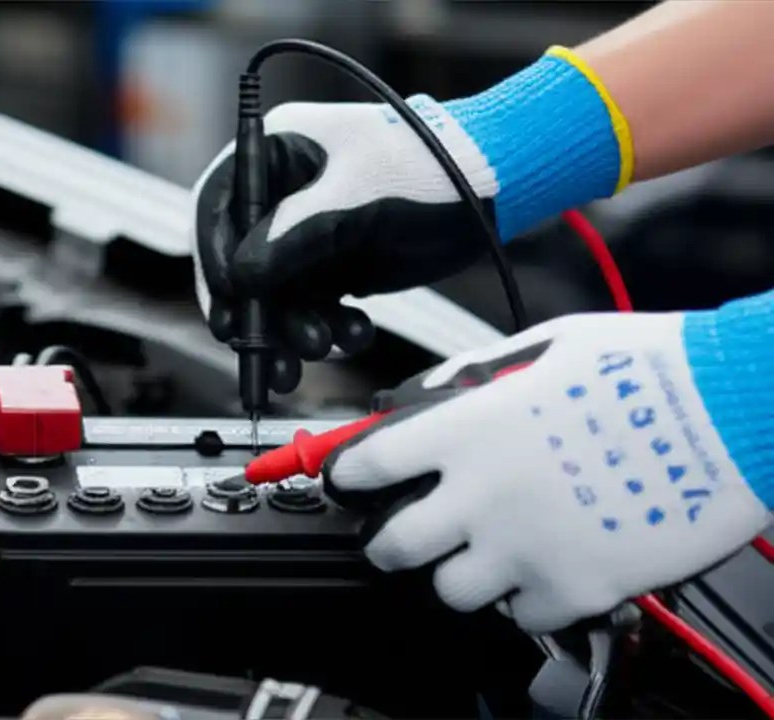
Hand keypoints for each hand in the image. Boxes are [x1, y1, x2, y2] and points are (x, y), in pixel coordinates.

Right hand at [191, 97, 498, 387]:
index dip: (213, 260)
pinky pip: (313, 306)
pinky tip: (352, 335)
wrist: (495, 185)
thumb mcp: (354, 197)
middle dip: (257, 311)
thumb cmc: (428, 166)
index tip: (226, 305)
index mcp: (276, 154)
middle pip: (243, 261)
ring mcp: (308, 232)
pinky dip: (327, 328)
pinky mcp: (335, 265)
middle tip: (264, 352)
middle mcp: (283, 194)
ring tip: (320, 347)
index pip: (219, 208)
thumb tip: (240, 280)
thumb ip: (291, 237)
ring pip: (277, 294)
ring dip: (293, 329)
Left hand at [323, 312, 768, 633]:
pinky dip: (526, 598)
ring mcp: (526, 548)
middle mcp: (483, 493)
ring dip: (460, 573)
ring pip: (450, 591)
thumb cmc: (648, 367)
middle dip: (388, 541)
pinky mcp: (575, 588)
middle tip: (401, 533)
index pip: (364, 463)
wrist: (735, 409)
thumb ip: (476, 377)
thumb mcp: (543, 346)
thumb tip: (433, 396)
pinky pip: (522, 616)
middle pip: (391, 547)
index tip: (345, 481)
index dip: (344, 474)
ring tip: (488, 549)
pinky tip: (546, 566)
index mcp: (467, 428)